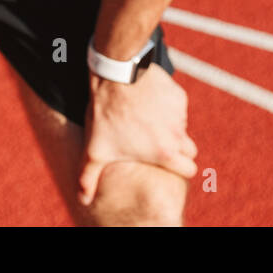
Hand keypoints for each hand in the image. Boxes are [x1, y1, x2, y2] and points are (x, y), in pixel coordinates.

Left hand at [77, 63, 197, 206]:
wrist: (118, 73)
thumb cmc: (106, 114)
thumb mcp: (95, 149)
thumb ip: (89, 177)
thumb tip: (82, 199)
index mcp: (165, 153)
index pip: (188, 170)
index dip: (180, 168)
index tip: (167, 163)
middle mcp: (178, 135)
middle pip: (190, 151)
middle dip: (179, 150)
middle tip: (157, 144)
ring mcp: (180, 114)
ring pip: (182, 127)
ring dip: (171, 127)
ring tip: (147, 121)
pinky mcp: (178, 96)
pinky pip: (178, 107)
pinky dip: (168, 107)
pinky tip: (148, 102)